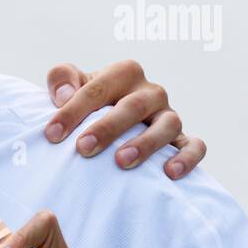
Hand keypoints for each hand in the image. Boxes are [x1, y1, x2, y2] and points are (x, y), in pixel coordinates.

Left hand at [44, 59, 206, 178]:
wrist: (111, 118)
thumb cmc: (87, 103)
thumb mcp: (70, 84)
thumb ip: (62, 78)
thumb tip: (64, 96)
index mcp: (123, 74)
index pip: (98, 88)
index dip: (73, 111)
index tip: (52, 135)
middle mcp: (150, 92)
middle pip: (134, 106)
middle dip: (107, 128)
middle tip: (83, 149)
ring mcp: (168, 115)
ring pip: (168, 124)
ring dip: (146, 144)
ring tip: (121, 162)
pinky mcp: (183, 138)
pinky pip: (195, 145)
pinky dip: (187, 157)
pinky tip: (170, 173)